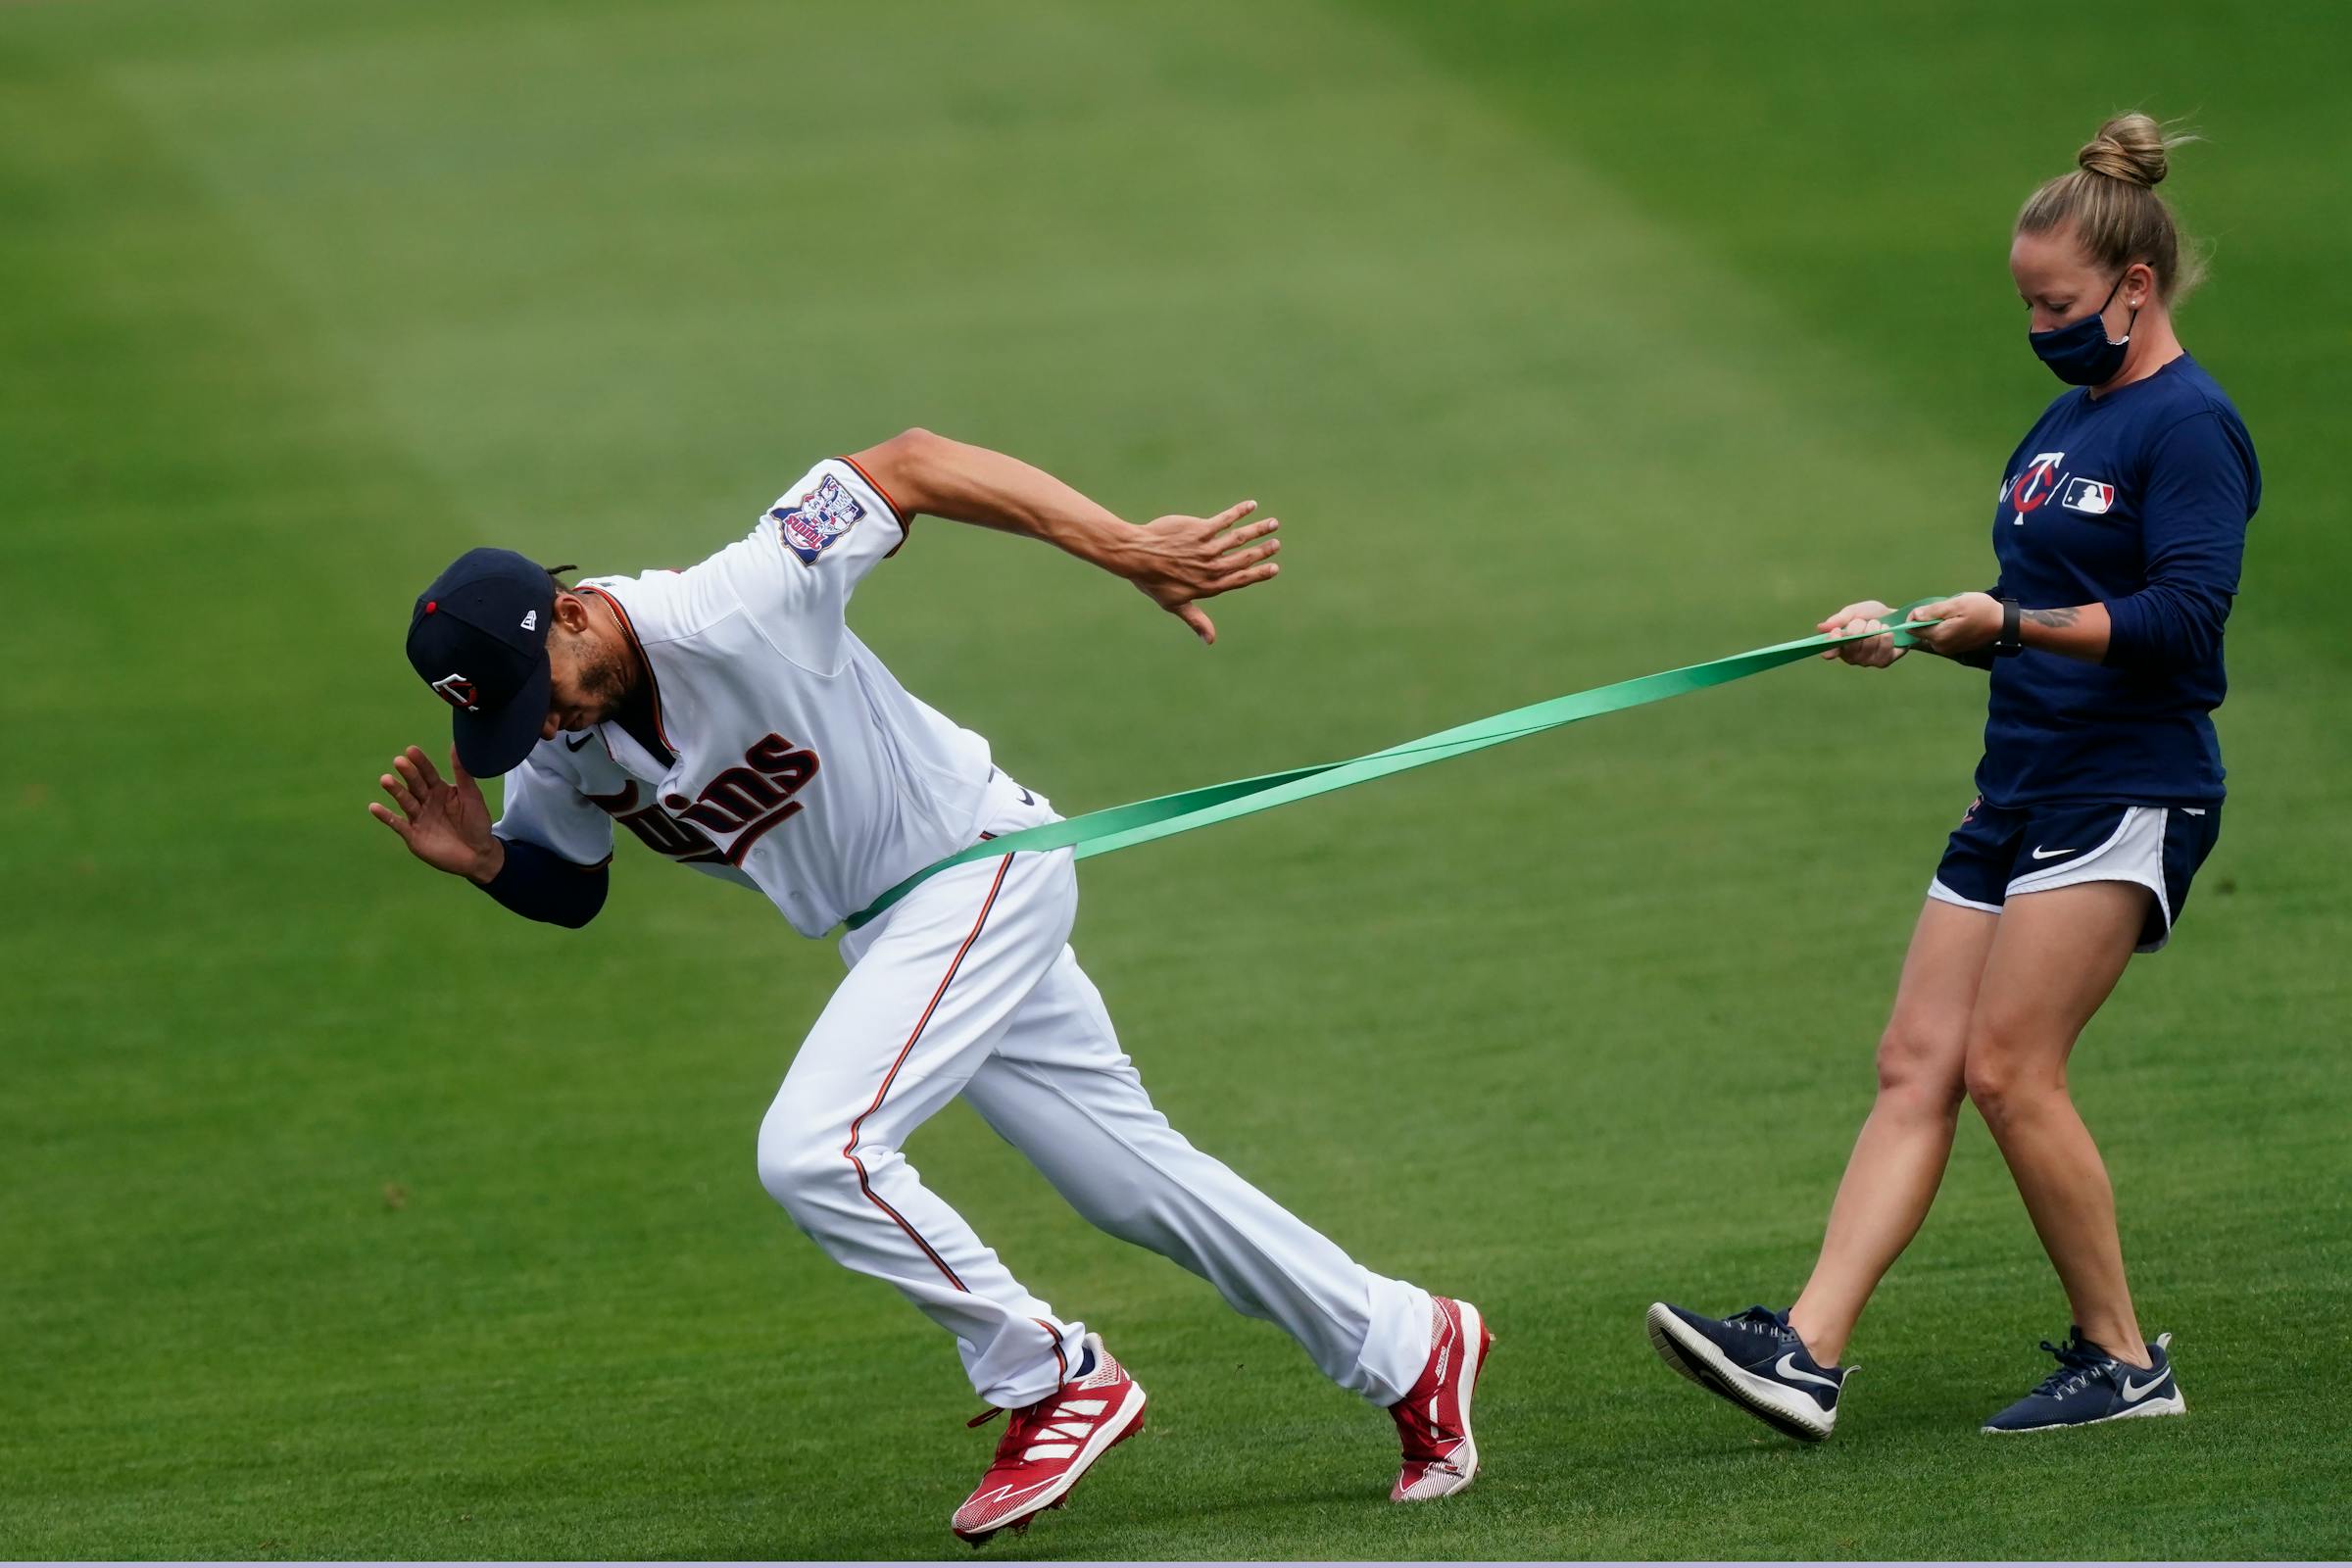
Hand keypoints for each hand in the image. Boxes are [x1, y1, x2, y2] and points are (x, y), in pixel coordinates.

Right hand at [369, 745, 501, 879]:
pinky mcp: (413, 835)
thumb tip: (458, 744)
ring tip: (386, 780)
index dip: (421, 763)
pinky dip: (386, 817)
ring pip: (405, 802)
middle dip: (408, 774)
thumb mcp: (471, 796)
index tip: (411, 750)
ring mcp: (419, 818)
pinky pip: (398, 824)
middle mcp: (427, 802)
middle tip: (399, 761)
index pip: (428, 774)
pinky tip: (374, 807)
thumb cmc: (477, 823)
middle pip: (415, 785)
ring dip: (395, 791)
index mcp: (440, 791)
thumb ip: (463, 773)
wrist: (479, 855)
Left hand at [1117, 499, 1280, 644]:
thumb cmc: (1153, 581)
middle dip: (1263, 551)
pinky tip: (1251, 505)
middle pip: (1244, 558)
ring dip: (1258, 530)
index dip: (1259, 574)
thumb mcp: (1175, 605)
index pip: (1240, 579)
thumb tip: (1210, 641)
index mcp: (1209, 585)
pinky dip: (1239, 512)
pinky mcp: (1199, 530)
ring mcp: (1206, 549)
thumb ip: (1196, 620)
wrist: (1137, 556)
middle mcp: (1211, 568)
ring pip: (1239, 538)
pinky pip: (1224, 519)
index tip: (1274, 568)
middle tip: (1277, 544)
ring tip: (1273, 523)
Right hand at [1814, 599, 1903, 667]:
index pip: (1829, 652)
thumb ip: (1838, 620)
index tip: (1837, 631)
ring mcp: (1866, 662)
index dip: (1832, 642)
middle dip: (1859, 627)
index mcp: (1839, 645)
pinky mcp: (1882, 662)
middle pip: (1852, 644)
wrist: (1895, 618)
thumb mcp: (1853, 612)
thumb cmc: (1870, 615)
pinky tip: (1887, 631)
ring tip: (1878, 625)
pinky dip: (1887, 635)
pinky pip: (1884, 648)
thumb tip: (1820, 627)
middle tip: (1864, 622)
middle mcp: (1850, 657)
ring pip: (1869, 644)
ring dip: (1875, 628)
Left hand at [1905, 592, 2002, 656]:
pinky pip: (1942, 636)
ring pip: (1932, 633)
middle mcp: (1940, 647)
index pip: (1913, 628)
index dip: (1916, 616)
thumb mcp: (1956, 604)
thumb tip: (1913, 616)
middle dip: (1929, 619)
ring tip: (1955, 614)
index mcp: (1938, 636)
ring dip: (1938, 623)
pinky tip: (1959, 621)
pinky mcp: (1955, 649)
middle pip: (1922, 631)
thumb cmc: (1981, 610)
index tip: (1929, 607)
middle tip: (1947, 609)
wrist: (2003, 624)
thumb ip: (1932, 611)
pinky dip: (1945, 628)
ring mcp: (1948, 649)